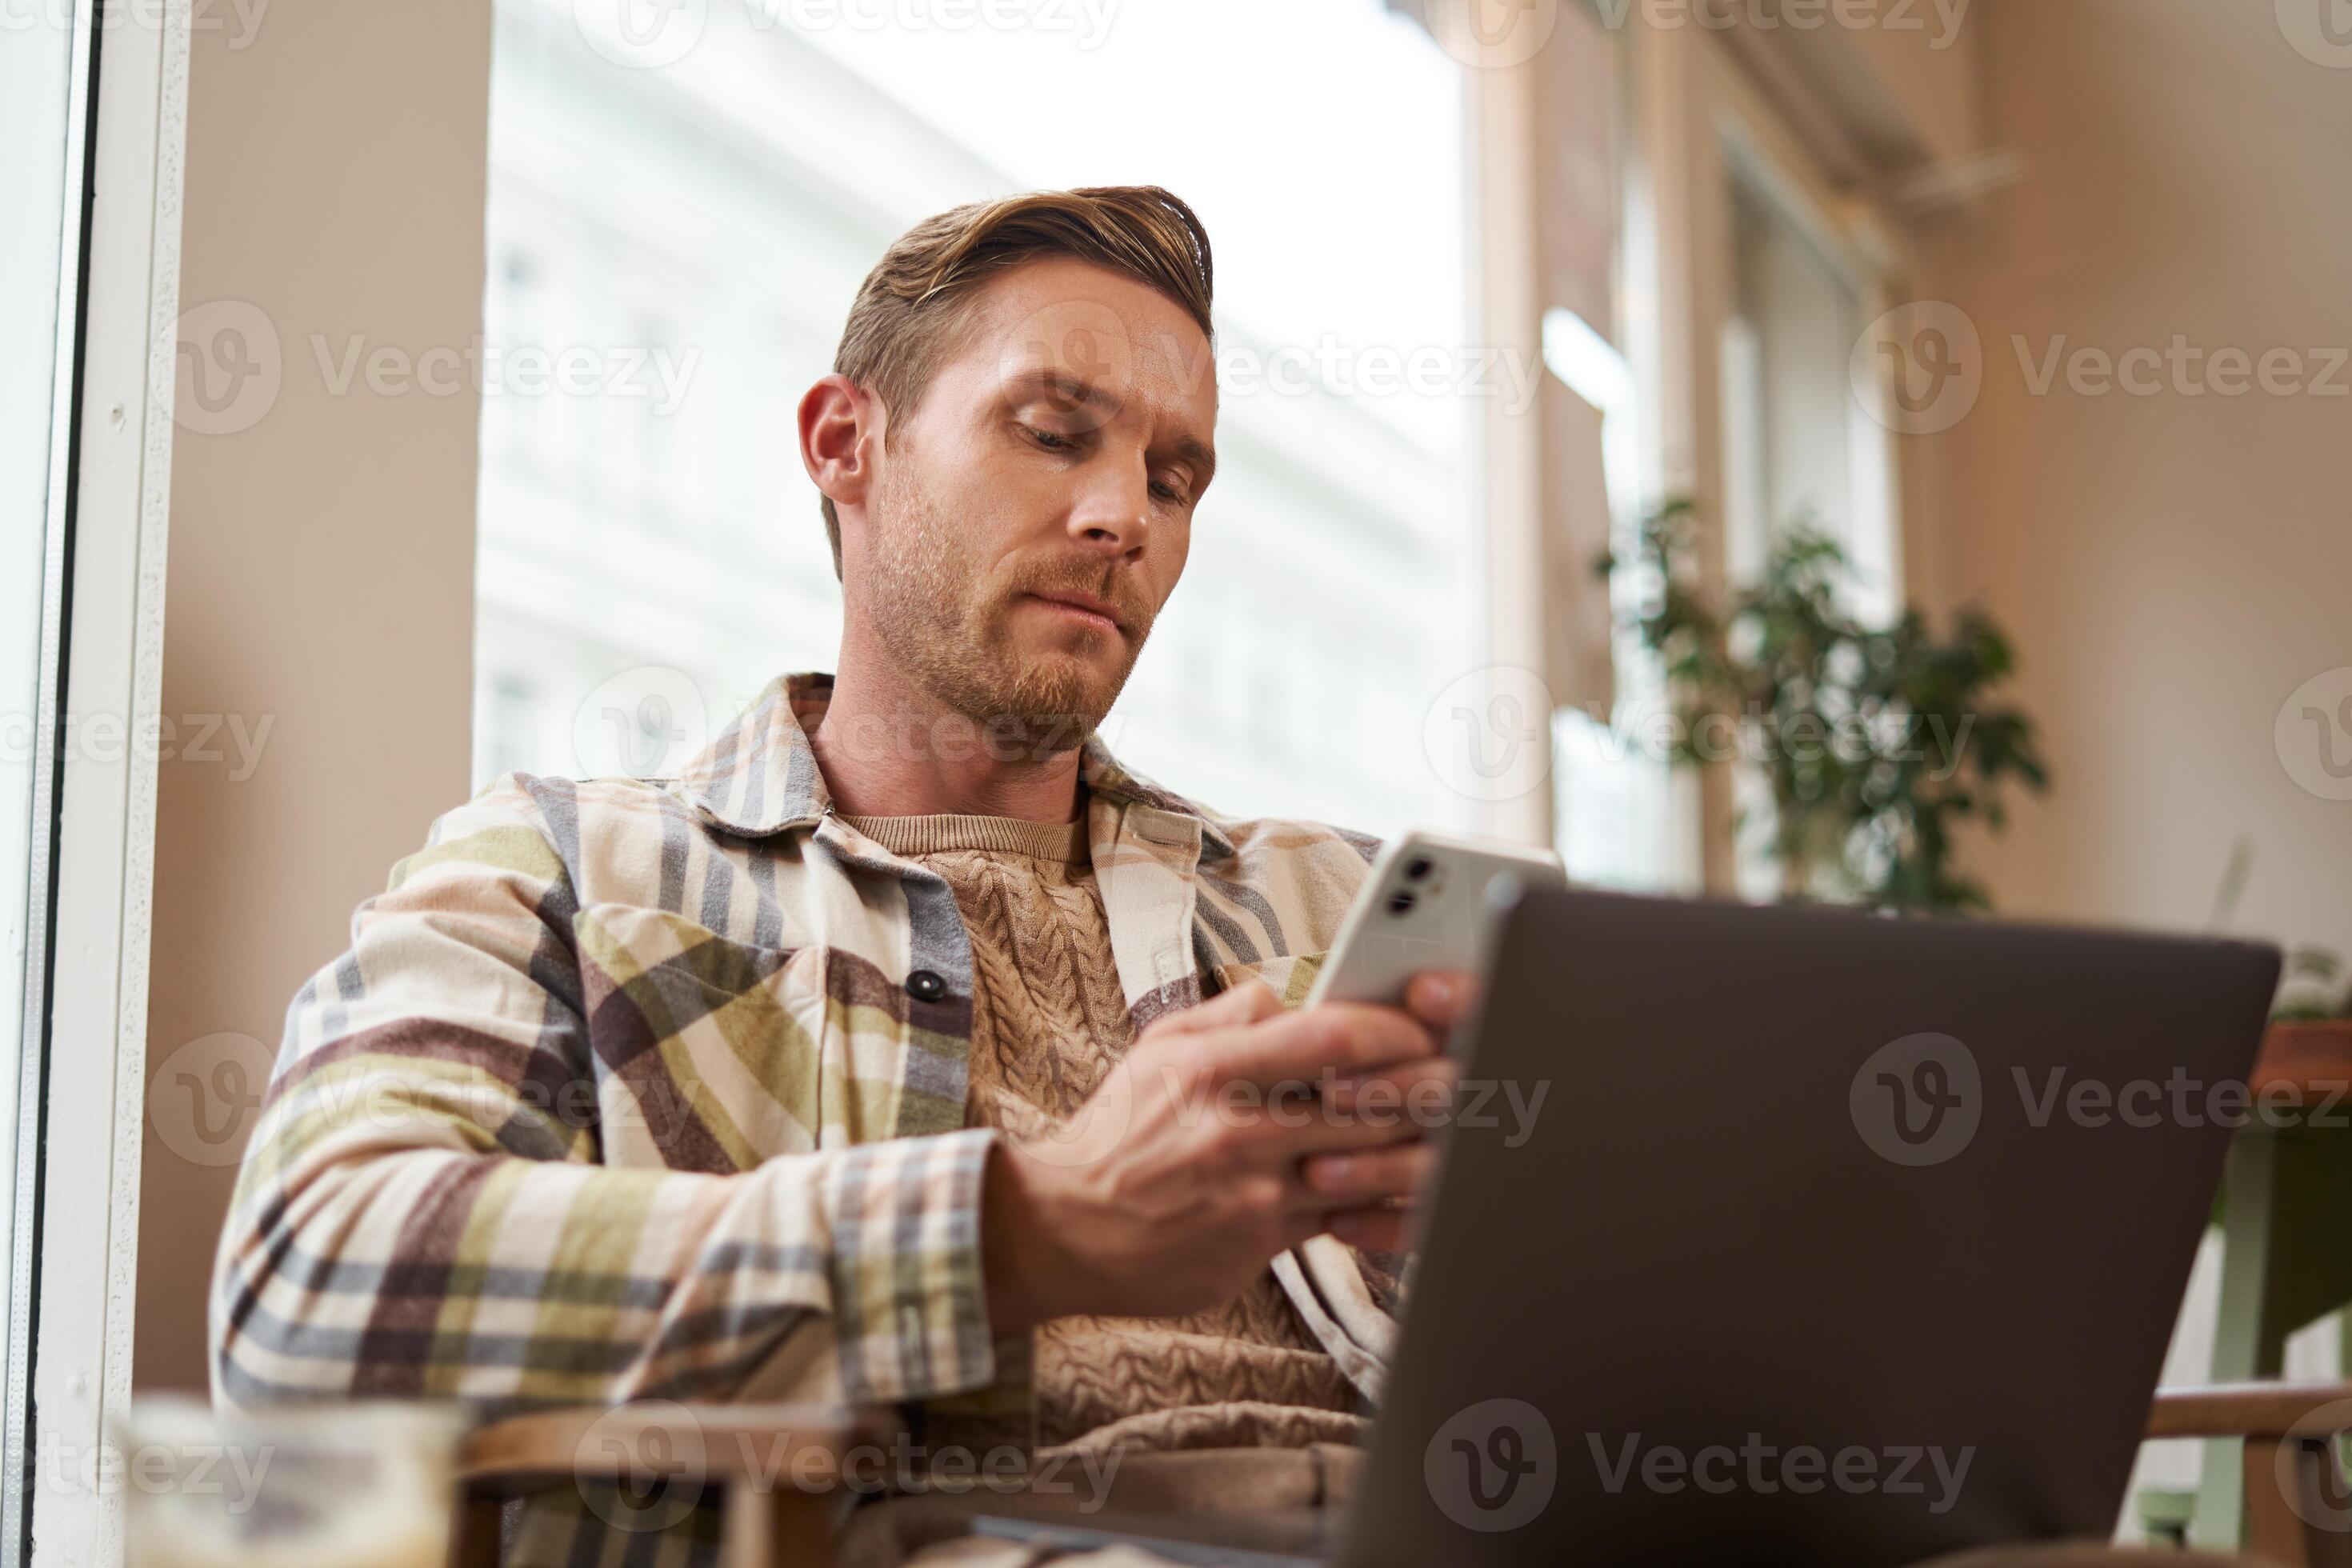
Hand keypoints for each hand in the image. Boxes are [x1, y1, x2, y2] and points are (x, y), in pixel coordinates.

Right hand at [980, 968, 1478, 1332]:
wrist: (1062, 1229)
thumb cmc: (1115, 1135)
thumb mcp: (1157, 1052)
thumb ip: (1226, 1018)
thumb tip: (1283, 993)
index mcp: (1214, 1068)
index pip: (1328, 1036)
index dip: (1394, 1026)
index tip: (1429, 1018)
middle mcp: (1239, 1128)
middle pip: (1368, 1102)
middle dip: (1433, 1085)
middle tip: (1480, 1070)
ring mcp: (1255, 1191)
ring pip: (1369, 1164)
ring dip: (1423, 1144)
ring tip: (1464, 1126)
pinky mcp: (1262, 1243)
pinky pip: (1345, 1220)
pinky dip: (1385, 1204)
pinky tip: (1417, 1190)